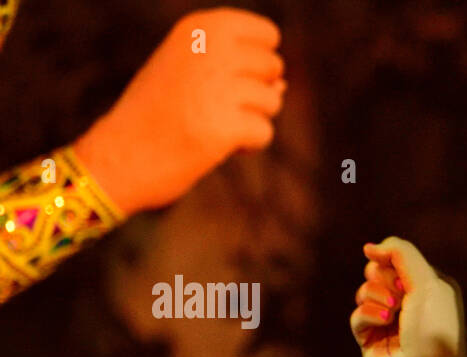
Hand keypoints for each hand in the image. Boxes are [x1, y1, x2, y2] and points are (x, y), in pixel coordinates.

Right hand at [73, 8, 284, 216]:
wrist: (118, 155)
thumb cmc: (157, 112)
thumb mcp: (190, 73)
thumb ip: (237, 69)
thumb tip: (284, 85)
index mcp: (200, 27)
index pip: (267, 34)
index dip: (260, 62)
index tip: (229, 76)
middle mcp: (210, 49)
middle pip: (274, 68)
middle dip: (257, 92)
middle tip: (213, 104)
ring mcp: (217, 87)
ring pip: (273, 101)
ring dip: (250, 119)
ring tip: (208, 122)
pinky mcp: (225, 126)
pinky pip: (264, 133)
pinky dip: (248, 145)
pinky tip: (214, 145)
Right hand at [351, 238, 466, 356]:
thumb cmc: (434, 325)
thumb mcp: (428, 280)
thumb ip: (401, 253)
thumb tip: (369, 247)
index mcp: (426, 286)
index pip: (396, 260)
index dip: (394, 264)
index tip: (404, 278)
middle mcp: (407, 302)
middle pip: (376, 272)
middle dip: (384, 280)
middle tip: (399, 298)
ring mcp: (388, 321)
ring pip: (364, 292)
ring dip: (376, 298)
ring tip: (392, 314)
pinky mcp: (371, 339)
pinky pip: (356, 315)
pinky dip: (368, 316)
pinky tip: (384, 324)